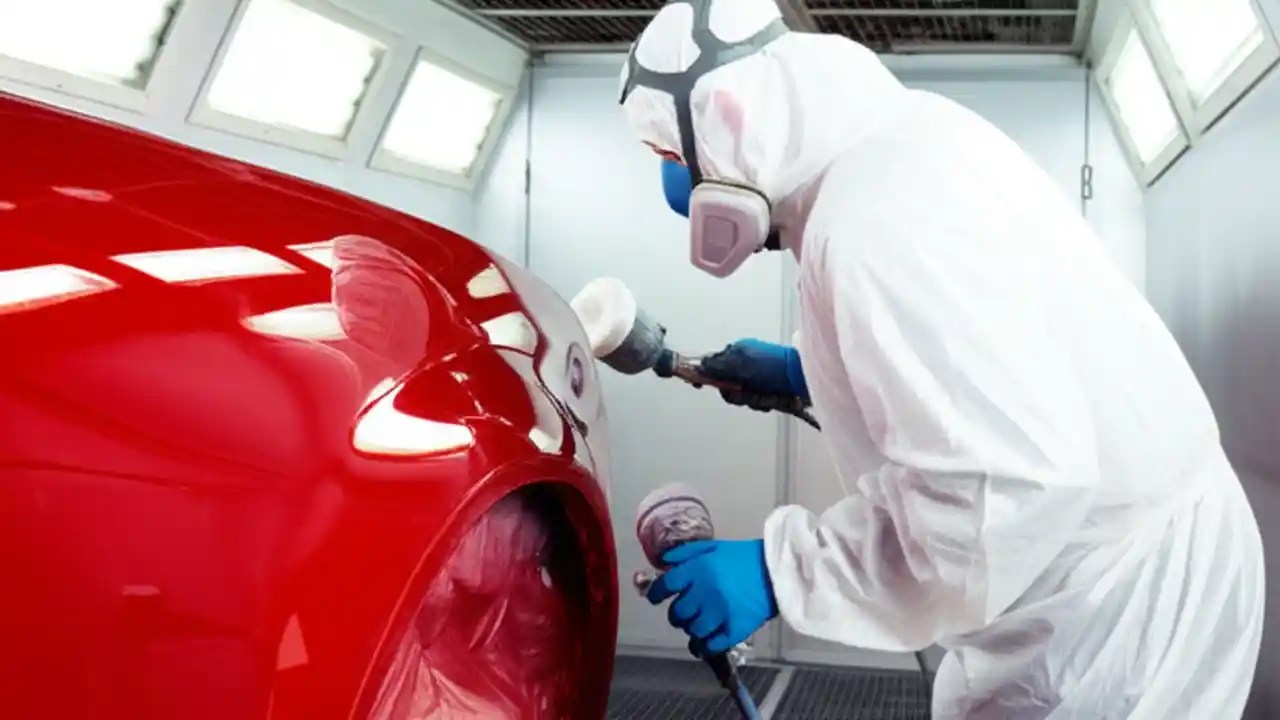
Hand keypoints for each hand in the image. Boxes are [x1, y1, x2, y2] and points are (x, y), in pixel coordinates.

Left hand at [646, 539, 778, 657]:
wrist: (777, 571)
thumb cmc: (744, 558)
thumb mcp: (713, 547)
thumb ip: (686, 553)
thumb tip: (663, 563)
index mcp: (698, 569)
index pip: (665, 585)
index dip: (656, 593)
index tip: (655, 598)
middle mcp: (705, 592)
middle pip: (677, 612)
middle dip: (677, 614)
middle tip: (684, 612)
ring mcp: (720, 612)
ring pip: (692, 630)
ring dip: (692, 628)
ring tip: (699, 624)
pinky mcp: (735, 629)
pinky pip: (711, 645)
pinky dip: (704, 647)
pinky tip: (704, 644)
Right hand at [700, 339, 808, 401]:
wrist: (802, 376)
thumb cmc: (772, 366)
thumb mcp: (740, 363)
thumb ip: (718, 365)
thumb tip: (699, 365)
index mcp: (737, 351)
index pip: (713, 366)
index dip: (707, 376)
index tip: (700, 384)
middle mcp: (745, 363)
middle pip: (726, 386)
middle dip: (736, 393)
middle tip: (747, 392)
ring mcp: (757, 377)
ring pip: (741, 396)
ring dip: (751, 399)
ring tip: (764, 396)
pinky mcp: (768, 388)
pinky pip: (756, 401)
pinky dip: (762, 402)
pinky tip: (771, 399)